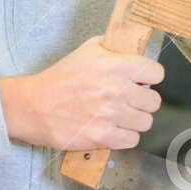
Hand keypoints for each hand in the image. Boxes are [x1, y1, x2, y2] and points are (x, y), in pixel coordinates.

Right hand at [0, 37, 162, 150]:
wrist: (33, 105)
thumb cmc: (60, 78)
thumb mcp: (87, 51)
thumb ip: (114, 49)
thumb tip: (136, 51)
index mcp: (114, 65)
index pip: (156, 73)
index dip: (150, 78)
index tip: (142, 81)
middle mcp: (115, 90)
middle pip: (154, 102)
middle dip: (142, 102)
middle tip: (128, 101)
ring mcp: (110, 115)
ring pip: (145, 122)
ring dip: (134, 120)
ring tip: (119, 116)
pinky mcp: (102, 136)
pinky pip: (132, 140)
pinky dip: (124, 137)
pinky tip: (113, 128)